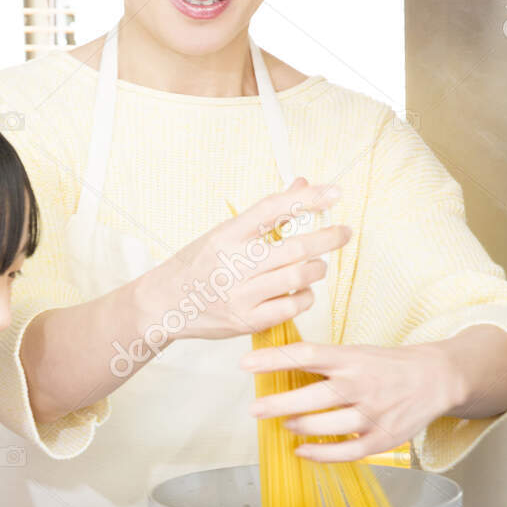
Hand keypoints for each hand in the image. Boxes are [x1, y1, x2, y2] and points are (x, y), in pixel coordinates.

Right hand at [136, 178, 350, 344]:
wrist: (163, 304)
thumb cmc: (197, 264)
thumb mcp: (225, 233)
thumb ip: (267, 213)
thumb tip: (303, 184)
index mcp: (227, 235)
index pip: (272, 209)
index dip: (307, 199)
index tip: (334, 193)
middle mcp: (232, 264)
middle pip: (295, 247)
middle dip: (327, 238)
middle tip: (342, 233)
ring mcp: (239, 295)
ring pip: (298, 277)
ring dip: (316, 268)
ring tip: (316, 265)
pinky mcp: (246, 321)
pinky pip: (291, 307)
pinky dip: (305, 297)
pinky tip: (302, 291)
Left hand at [242, 339, 460, 461]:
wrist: (438, 377)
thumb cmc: (389, 366)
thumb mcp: (357, 352)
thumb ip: (323, 361)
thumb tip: (277, 366)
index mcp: (352, 358)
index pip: (306, 355)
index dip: (274, 360)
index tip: (246, 364)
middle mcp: (362, 384)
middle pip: (313, 396)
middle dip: (278, 404)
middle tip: (254, 409)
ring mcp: (374, 413)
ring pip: (327, 426)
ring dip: (299, 427)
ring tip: (285, 424)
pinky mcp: (383, 437)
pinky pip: (346, 451)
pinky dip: (320, 454)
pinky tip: (302, 451)